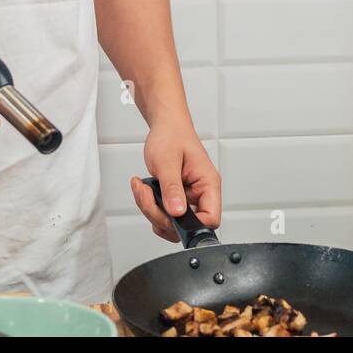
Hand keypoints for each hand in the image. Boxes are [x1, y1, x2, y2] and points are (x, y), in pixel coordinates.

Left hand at [130, 119, 220, 242]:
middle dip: (160, 215)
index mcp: (208, 184)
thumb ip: (172, 188)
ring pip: (171, 222)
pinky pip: (162, 214)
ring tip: (141, 187)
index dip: (190, 224)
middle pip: (186, 225)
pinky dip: (148, 205)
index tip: (169, 213)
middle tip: (146, 195)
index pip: (210, 219)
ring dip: (150, 209)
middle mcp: (201, 194)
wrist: (166, 126)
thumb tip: (176, 212)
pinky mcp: (175, 199)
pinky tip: (143, 188)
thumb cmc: (172, 136)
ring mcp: (187, 198)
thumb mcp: (167, 161)